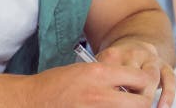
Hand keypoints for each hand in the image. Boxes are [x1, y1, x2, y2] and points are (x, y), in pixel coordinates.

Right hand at [27, 61, 160, 107]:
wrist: (30, 100)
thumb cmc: (55, 84)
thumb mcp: (85, 70)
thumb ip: (110, 76)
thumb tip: (132, 83)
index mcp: (100, 74)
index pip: (141, 78)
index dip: (145, 83)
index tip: (142, 86)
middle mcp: (99, 94)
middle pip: (141, 103)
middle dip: (142, 102)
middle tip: (137, 101)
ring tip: (121, 105)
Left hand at [95, 39, 174, 107]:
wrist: (134, 46)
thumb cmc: (115, 64)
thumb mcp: (102, 68)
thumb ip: (102, 79)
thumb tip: (102, 100)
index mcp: (113, 55)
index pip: (111, 75)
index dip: (111, 93)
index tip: (107, 102)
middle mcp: (133, 53)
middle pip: (134, 75)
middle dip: (131, 96)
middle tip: (125, 104)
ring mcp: (150, 58)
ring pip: (151, 77)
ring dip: (146, 95)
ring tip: (141, 106)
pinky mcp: (164, 64)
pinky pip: (169, 79)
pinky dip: (167, 95)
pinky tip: (163, 107)